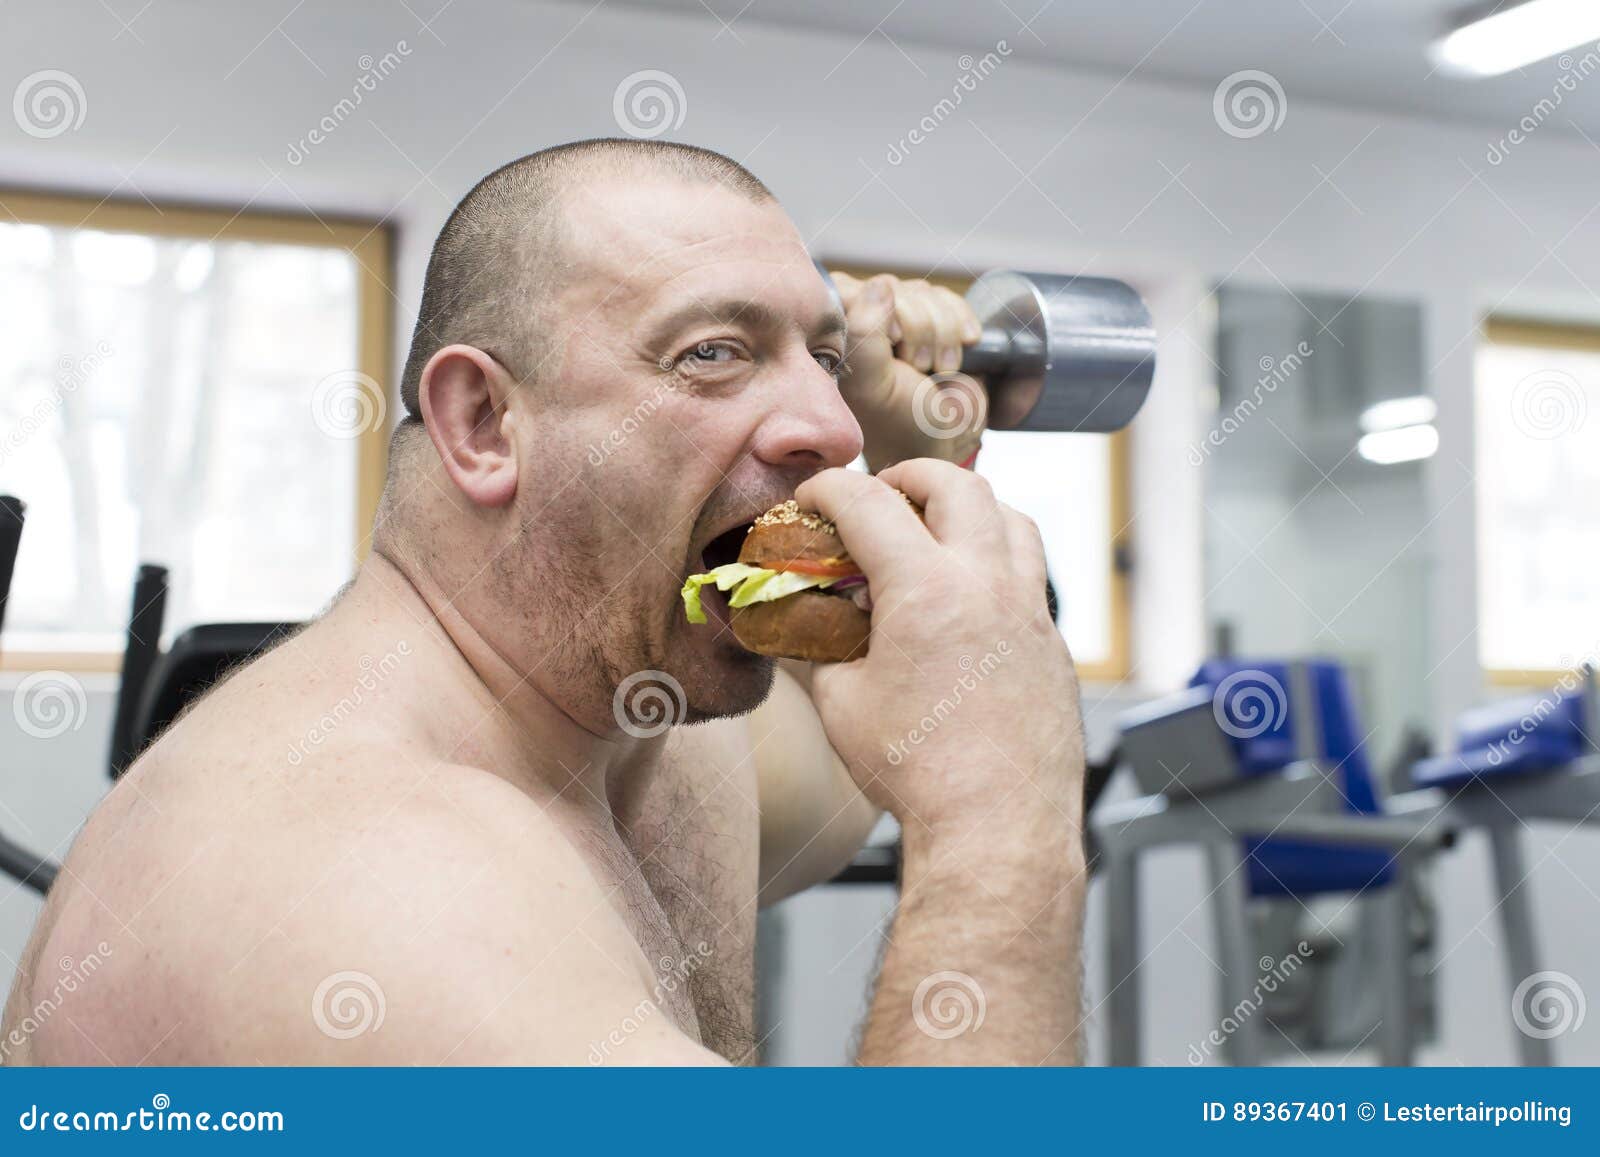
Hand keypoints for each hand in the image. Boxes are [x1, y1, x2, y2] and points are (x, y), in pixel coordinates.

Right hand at [793, 460, 1083, 842]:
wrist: (996, 826)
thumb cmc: (914, 771)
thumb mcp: (839, 703)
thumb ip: (815, 646)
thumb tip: (793, 620)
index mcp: (926, 588)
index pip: (868, 502)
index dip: (829, 488)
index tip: (811, 497)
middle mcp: (987, 583)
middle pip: (956, 485)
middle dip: (908, 477)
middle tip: (879, 494)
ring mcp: (1030, 611)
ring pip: (1011, 518)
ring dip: (968, 508)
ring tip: (936, 528)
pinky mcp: (1053, 644)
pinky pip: (1032, 575)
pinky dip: (997, 561)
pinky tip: (970, 596)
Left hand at [829, 271, 987, 472]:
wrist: (950, 438)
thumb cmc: (901, 421)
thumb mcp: (873, 384)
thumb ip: (863, 334)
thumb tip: (880, 286)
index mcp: (836, 335)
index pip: (849, 289)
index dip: (878, 316)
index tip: (891, 350)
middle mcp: (863, 319)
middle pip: (893, 288)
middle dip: (916, 331)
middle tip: (915, 368)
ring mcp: (900, 316)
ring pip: (924, 293)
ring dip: (941, 336)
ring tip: (935, 370)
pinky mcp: (935, 317)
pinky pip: (950, 300)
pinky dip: (961, 327)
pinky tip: (959, 355)